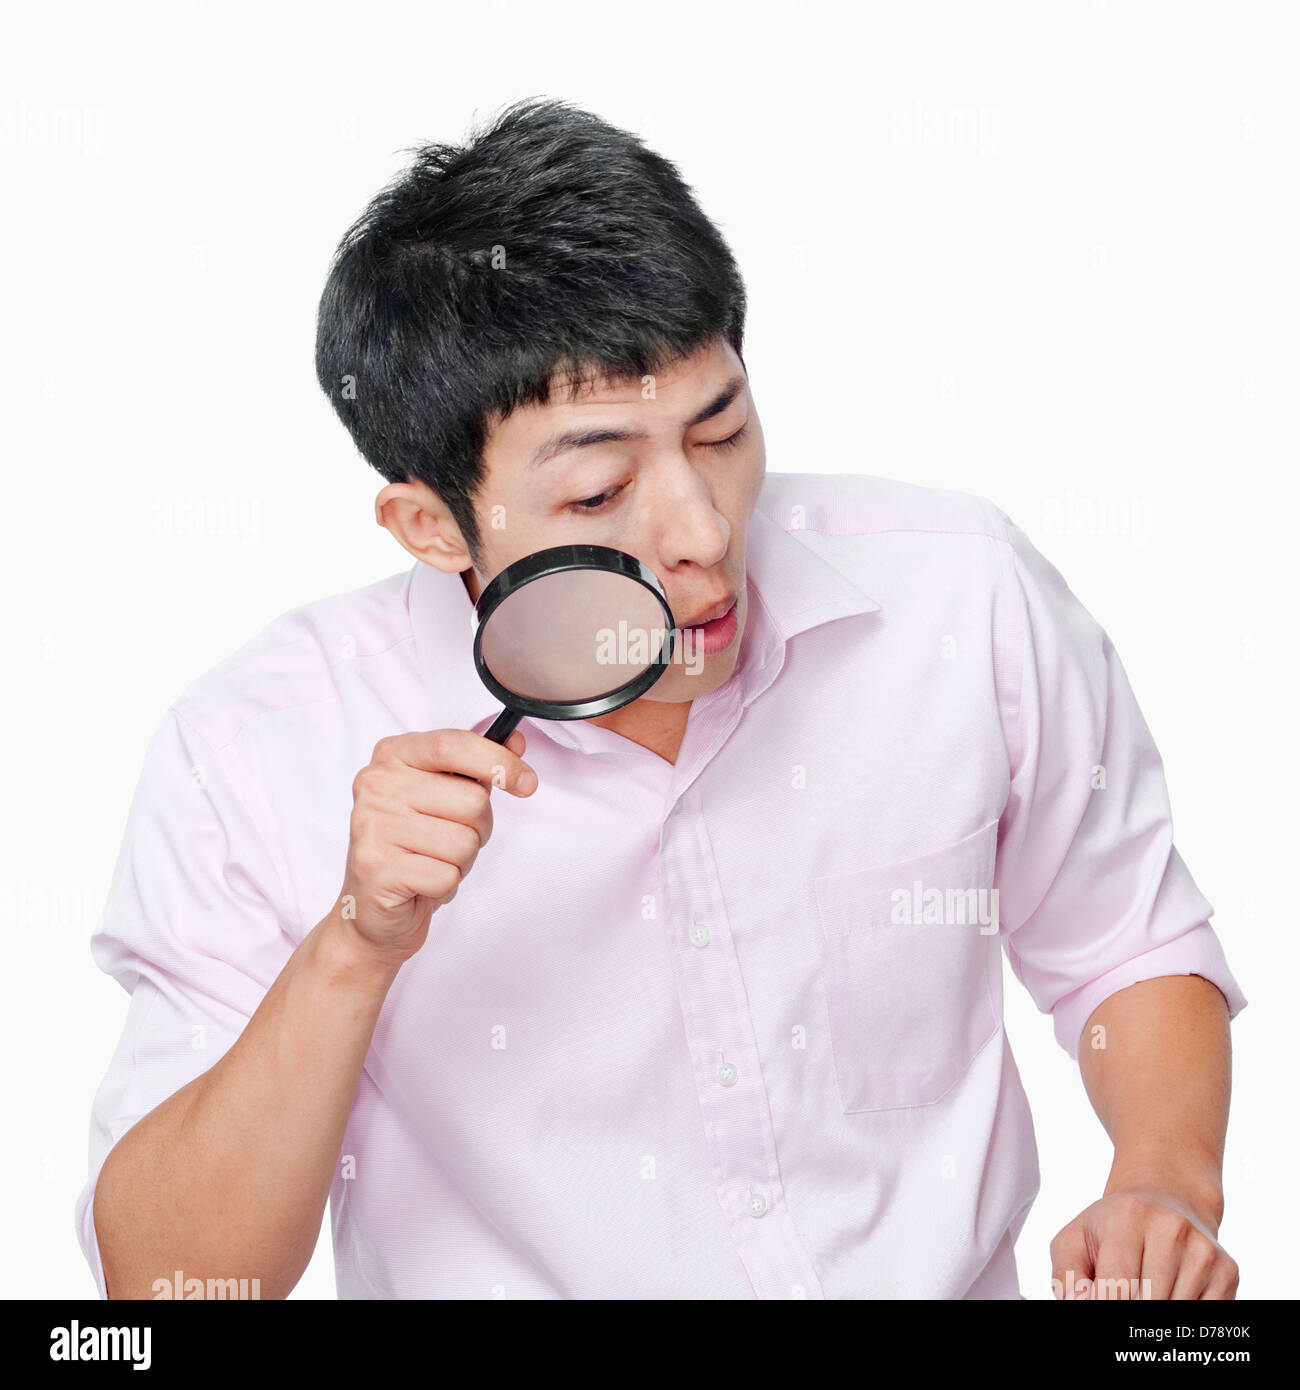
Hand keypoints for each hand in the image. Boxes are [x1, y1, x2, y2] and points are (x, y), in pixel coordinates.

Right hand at [335, 728, 537, 965]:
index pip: (452, 744)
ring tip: (433, 861)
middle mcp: (376, 785)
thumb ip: (478, 765)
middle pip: (471, 800)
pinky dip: (446, 886)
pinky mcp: (375, 867)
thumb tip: (515, 741)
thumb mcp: (446, 795)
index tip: (526, 782)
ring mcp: (373, 825)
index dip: (497, 761)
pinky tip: (421, 884)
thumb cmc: (414, 846)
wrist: (373, 908)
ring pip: (464, 842)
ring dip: (462, 861)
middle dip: (479, 828)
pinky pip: (447, 876)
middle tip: (450, 839)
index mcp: (392, 756)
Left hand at [1049, 1186, 1238, 1299]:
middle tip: (1126, 1294)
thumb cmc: (1112, 1227)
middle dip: (1131, 1310)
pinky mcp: (1227, 1270)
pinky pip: (1205, 1316)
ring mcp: (1203, 1251)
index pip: (1117, 1288)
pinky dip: (1183, 1316)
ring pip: (1176, 1313)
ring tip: (1146, 1289)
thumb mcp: (1075, 1240)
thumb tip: (1082, 1304)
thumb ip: (1067, 1276)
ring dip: (1157, 1315)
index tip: (1101, 1304)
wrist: (1165, 1199)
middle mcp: (1171, 1230)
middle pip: (1148, 1304)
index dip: (1105, 1306)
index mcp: (1126, 1218)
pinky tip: (1171, 1292)